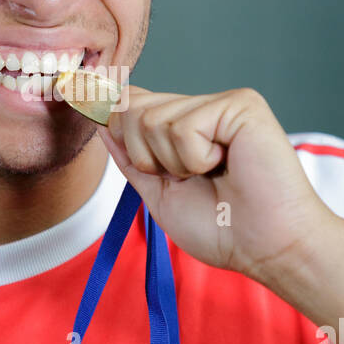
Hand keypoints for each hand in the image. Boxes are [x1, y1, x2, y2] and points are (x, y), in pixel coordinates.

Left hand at [97, 85, 340, 296]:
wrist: (267, 248)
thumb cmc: (223, 229)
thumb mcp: (159, 192)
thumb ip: (130, 156)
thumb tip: (98, 119)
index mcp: (185, 126)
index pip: (130, 101)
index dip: (106, 111)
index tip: (76, 96)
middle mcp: (203, 107)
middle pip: (131, 109)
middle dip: (145, 156)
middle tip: (188, 179)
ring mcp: (222, 102)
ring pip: (152, 119)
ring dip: (173, 163)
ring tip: (210, 175)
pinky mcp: (240, 105)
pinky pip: (183, 126)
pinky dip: (196, 160)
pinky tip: (225, 166)